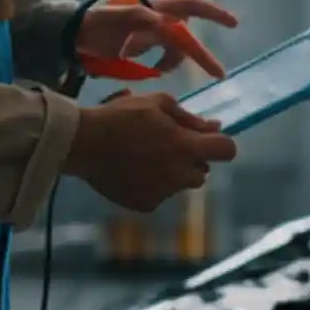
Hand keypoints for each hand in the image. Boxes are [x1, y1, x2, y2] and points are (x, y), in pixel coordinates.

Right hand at [63, 92, 237, 212]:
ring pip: (181, 184)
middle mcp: (178, 174)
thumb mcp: (157, 104)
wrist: (82, 143)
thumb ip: (189, 118)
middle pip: (203, 172)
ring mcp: (162, 192)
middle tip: (168, 146)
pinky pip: (159, 195)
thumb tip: (215, 126)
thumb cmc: (120, 116)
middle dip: (192, 160)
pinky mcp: (146, 204)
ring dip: (173, 173)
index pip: (227, 150)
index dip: (220, 144)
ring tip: (147, 157)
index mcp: (185, 147)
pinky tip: (133, 170)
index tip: (207, 140)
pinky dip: (152, 185)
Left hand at [75, 0, 238, 78]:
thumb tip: (159, 19)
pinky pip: (164, 55)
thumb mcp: (111, 19)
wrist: (75, 35)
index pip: (190, 6)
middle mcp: (157, 19)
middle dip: (202, 55)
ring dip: (172, 62)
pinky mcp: (145, 45)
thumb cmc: (93, 24)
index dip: (213, 13)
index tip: (232, 23)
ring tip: (157, 71)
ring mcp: (152, 33)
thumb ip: (134, 17)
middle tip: (219, 74)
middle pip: (187, 36)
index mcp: (154, 10)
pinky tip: (153, 70)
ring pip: (176, 49)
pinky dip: (163, 64)